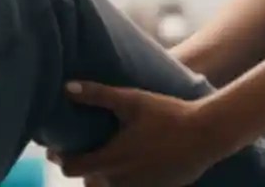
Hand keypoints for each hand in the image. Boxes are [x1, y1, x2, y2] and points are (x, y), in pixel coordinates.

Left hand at [48, 81, 228, 186]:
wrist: (206, 135)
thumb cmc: (168, 114)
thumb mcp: (132, 100)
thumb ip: (98, 94)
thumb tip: (66, 87)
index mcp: (110, 160)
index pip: (70, 168)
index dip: (60, 157)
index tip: (58, 147)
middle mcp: (120, 181)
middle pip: (87, 181)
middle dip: (83, 166)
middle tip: (84, 148)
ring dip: (103, 176)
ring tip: (107, 156)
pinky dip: (124, 180)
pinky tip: (131, 162)